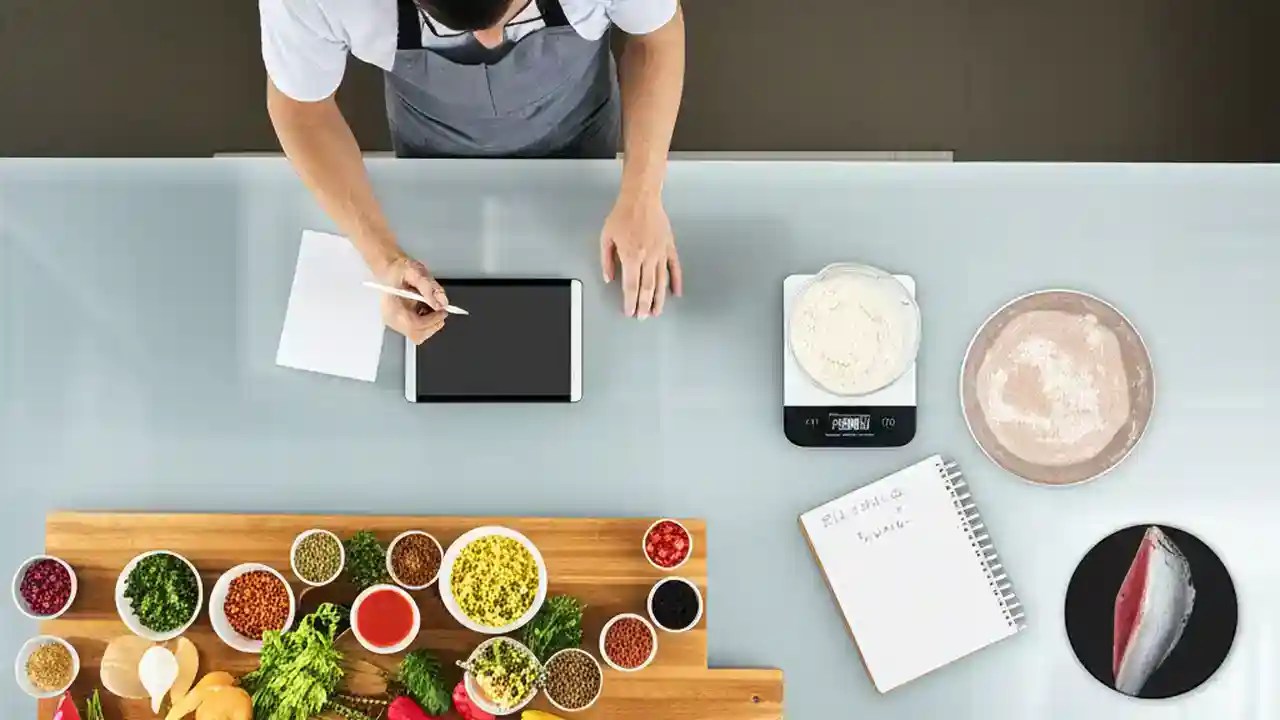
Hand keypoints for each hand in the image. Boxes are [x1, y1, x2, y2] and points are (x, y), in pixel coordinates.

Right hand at [379, 254, 449, 343]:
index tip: (443, 311)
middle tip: (440, 310)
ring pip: (418, 335)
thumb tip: (442, 303)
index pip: (415, 325)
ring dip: (430, 323)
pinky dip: (426, 322)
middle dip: (433, 324)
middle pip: (417, 335)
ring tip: (428, 305)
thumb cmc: (400, 270)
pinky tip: (424, 308)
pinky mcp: (399, 324)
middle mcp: (392, 319)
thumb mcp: (417, 273)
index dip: (432, 320)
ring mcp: (394, 323)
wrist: (390, 269)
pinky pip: (416, 331)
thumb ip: (430, 288)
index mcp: (392, 307)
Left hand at [600, 193, 682, 318]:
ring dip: (659, 299)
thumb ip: (606, 260)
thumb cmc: (623, 214)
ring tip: (657, 311)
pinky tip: (676, 293)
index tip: (629, 311)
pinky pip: (675, 268)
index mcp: (631, 255)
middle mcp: (647, 256)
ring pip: (661, 282)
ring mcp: (661, 252)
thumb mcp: (606, 237)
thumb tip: (609, 278)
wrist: (641, 198)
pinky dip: (676, 282)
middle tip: (643, 317)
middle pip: (647, 288)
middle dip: (644, 305)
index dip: (630, 302)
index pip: (630, 286)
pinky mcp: (669, 247)